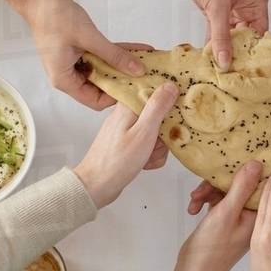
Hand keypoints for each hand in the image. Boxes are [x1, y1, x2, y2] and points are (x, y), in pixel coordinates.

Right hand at [0, 0, 143, 108]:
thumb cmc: (56, 18)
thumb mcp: (89, 38)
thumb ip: (114, 55)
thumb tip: (137, 70)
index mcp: (65, 79)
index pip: (94, 101)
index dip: (115, 98)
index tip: (136, 89)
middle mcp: (68, 75)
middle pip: (100, 87)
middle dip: (123, 81)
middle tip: (147, 78)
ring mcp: (73, 63)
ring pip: (103, 70)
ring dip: (122, 66)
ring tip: (147, 63)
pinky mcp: (78, 51)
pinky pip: (101, 57)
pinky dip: (116, 53)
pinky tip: (138, 50)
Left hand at [74, 83, 177, 207]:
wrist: (96, 185)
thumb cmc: (118, 160)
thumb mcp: (144, 131)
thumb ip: (158, 107)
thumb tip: (170, 85)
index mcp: (128, 106)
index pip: (155, 93)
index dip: (168, 103)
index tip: (174, 117)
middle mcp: (126, 114)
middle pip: (158, 115)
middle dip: (164, 133)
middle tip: (158, 145)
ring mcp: (126, 130)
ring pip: (155, 132)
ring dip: (158, 147)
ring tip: (148, 157)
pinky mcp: (127, 143)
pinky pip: (147, 144)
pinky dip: (150, 155)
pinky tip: (144, 163)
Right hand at [161, 160, 262, 270]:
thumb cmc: (212, 247)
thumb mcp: (226, 212)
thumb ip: (242, 187)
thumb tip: (258, 163)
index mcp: (260, 214)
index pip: (262, 182)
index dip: (251, 168)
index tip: (239, 157)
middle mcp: (253, 214)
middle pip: (242, 183)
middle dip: (221, 183)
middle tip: (204, 188)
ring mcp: (239, 217)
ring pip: (228, 190)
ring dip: (209, 192)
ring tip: (195, 200)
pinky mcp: (226, 218)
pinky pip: (218, 200)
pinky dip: (205, 200)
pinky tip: (194, 208)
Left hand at [168, 0, 268, 70]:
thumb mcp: (217, 6)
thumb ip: (221, 36)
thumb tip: (225, 62)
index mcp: (256, 2)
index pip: (261, 33)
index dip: (255, 51)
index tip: (249, 71)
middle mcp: (246, 7)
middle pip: (245, 37)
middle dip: (238, 53)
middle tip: (233, 75)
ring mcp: (229, 10)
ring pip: (230, 36)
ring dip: (223, 49)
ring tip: (221, 70)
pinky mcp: (213, 12)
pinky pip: (216, 32)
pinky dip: (212, 42)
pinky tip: (209, 57)